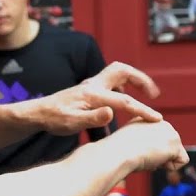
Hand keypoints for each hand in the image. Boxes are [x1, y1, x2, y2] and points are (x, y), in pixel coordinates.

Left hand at [26, 62, 163, 135]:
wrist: (38, 113)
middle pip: (122, 71)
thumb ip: (92, 119)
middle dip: (141, 79)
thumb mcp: (72, 124)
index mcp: (92, 94)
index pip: (124, 102)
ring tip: (145, 95)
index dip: (142, 110)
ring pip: (117, 73)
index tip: (157, 119)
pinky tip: (123, 100)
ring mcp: (91, 85)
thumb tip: (111, 113)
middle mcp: (93, 85)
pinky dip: (123, 86)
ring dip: (134, 80)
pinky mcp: (89, 89)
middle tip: (154, 94)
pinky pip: (111, 81)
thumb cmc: (54, 120)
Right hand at [109, 119, 187, 172]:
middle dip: (158, 156)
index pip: (159, 140)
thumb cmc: (117, 152)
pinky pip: (180, 162)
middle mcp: (161, 122)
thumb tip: (154, 157)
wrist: (118, 152)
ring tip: (146, 156)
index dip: (149, 151)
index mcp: (147, 118)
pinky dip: (169, 167)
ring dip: (162, 160)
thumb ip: (143, 143)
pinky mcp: (175, 144)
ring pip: (175, 155)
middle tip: (141, 154)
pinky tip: (155, 159)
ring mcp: (170, 132)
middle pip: (170, 147)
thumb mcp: (130, 142)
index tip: (135, 150)